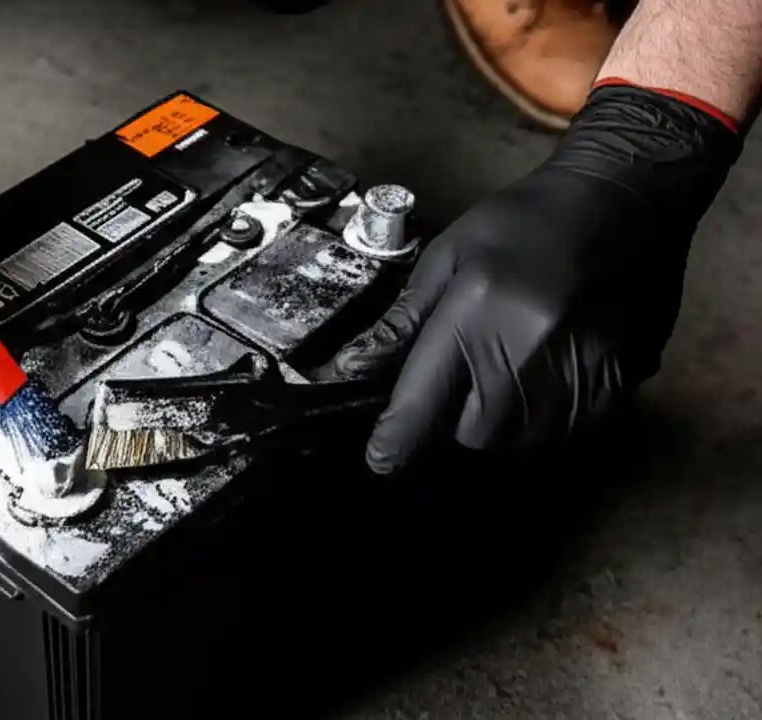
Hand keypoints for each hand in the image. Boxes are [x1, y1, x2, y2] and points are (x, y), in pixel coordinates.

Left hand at [334, 85, 743, 473]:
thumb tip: (352, 369)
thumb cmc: (523, 222)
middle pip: (470, 436)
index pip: (422, 408)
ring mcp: (577, 375)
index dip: (394, 443)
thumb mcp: (447, 257)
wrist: (625, 197)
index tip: (381, 457)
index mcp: (474, 317)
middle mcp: (526, 354)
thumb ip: (402, 322)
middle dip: (453, 421)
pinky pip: (565, 434)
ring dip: (499, 423)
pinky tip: (545, 376)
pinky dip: (544, 420)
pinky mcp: (618, 386)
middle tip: (460, 381)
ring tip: (506, 370)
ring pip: (517, 443)